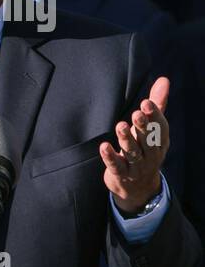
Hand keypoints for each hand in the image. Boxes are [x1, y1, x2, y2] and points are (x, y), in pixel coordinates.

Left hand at [101, 76, 169, 213]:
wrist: (138, 187)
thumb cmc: (145, 149)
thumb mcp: (152, 129)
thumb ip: (157, 105)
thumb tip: (163, 80)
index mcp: (160, 141)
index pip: (160, 128)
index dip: (154, 116)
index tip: (147, 102)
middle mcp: (151, 154)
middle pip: (147, 140)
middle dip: (142, 127)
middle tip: (137, 113)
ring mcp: (136, 166)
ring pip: (132, 152)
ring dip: (126, 139)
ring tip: (120, 126)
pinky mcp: (121, 175)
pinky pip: (116, 165)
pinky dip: (110, 156)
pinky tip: (103, 146)